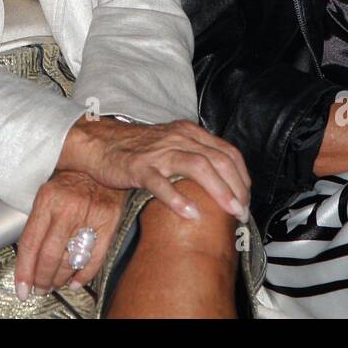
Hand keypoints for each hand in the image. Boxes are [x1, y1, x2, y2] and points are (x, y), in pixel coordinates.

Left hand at [13, 169, 126, 299]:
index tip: (22, 286)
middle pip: (49, 255)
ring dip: (61, 279)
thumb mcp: (48, 192)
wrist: (102, 164)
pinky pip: (95, 257)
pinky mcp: (108, 222)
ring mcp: (89, 215)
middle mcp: (68, 207)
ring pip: (71, 259)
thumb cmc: (73, 180)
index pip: (30, 243)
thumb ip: (37, 222)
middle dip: (42, 279)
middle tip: (39, 288)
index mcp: (48, 199)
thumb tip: (27, 257)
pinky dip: (85, 274)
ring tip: (55, 284)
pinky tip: (76, 281)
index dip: (25, 270)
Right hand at [57, 117, 250, 221]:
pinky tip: (191, 214)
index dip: (242, 176)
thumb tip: (222, 181)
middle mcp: (178, 138)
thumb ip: (195, 154)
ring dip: (218, 191)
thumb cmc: (137, 148)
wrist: (100, 143)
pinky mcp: (139, 168)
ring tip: (229, 212)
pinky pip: (161, 183)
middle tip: (242, 212)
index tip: (246, 197)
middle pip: (218, 160)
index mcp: (189, 132)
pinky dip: (179, 199)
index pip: (227, 152)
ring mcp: (159, 152)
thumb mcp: (172, 143)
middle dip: (236, 188)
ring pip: (198, 167)